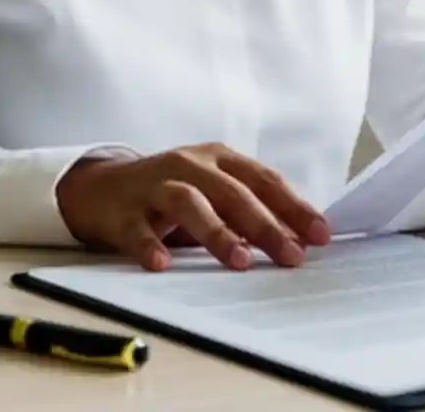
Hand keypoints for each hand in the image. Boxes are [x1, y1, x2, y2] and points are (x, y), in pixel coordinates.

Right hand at [56, 143, 331, 271]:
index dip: (295, 207)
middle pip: (233, 193)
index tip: (321, 235)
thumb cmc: (173, 194)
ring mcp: (155, 185)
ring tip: (240, 261)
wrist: (103, 188)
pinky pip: (137, 228)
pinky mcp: (123, 210)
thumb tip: (300, 242)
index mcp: (219, 159)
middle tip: (291, 256)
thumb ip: (251, 212)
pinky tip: (162, 264)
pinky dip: (150, 245)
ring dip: (217, 232)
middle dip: (266, 226)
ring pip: (189, 203)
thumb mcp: (215, 193)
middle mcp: (190, 165)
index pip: (265, 180)